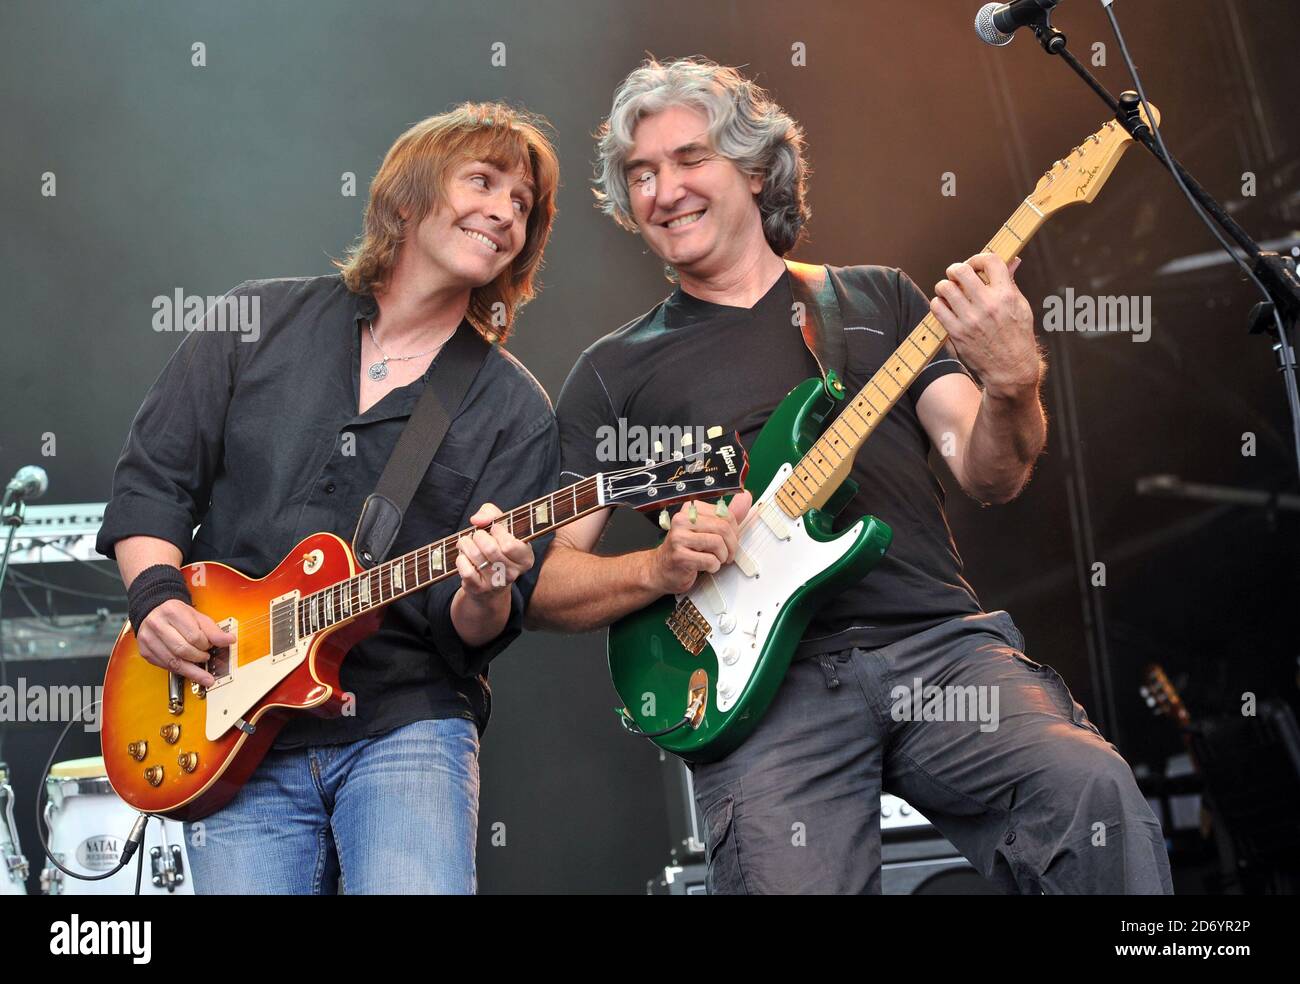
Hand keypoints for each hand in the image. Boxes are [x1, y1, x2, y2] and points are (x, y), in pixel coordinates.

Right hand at [136, 599, 233, 686]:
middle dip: (199, 657)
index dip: (206, 644)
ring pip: (173, 662)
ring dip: (192, 670)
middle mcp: (157, 625)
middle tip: (206, 657)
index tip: (212, 646)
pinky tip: (189, 670)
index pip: (194, 636)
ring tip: (203, 674)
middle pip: (182, 650)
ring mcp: (148, 639)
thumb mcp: (197, 616)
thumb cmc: (177, 614)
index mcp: (172, 612)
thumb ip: (213, 630)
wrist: (154, 611)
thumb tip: (229, 640)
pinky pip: (165, 666)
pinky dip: (180, 670)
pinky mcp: (146, 652)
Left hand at [455, 502, 533, 600]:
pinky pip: (466, 571)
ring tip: (465, 541)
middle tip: (476, 535)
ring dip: (466, 544)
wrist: (489, 581)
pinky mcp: (479, 589)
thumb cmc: (496, 546)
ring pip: (476, 557)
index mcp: (525, 558)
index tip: (494, 528)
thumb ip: (491, 513)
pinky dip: (461, 559)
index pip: (510, 545)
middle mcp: (514, 573)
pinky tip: (463, 556)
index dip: (498, 531)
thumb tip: (477, 520)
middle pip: (491, 549)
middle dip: (478, 536)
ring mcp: (496, 583)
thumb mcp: (500, 526)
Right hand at [651, 491, 751, 594]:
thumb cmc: (686, 550)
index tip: (730, 541)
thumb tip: (745, 496)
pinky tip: (707, 567)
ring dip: (722, 557)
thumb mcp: (708, 530)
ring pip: (717, 543)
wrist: (661, 570)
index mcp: (691, 509)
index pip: (724, 514)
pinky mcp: (679, 556)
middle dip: (731, 545)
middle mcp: (682, 519)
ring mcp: (679, 537)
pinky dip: (714, 567)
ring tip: (717, 560)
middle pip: (722, 528)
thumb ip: (728, 515)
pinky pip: (709, 560)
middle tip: (728, 554)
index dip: (734, 531)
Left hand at [929, 253, 1039, 398]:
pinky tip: (946, 307)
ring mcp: (970, 319)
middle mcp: (988, 305)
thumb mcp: (1021, 307)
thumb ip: (1010, 283)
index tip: (974, 264)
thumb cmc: (1017, 336)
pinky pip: (937, 308)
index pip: (990, 261)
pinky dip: (938, 304)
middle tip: (956, 277)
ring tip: (950, 293)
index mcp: (1006, 295)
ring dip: (944, 287)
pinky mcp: (957, 333)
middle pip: (961, 270)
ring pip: (944, 287)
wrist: (1010, 370)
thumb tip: (1010, 260)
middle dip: (956, 270)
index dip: (978, 258)